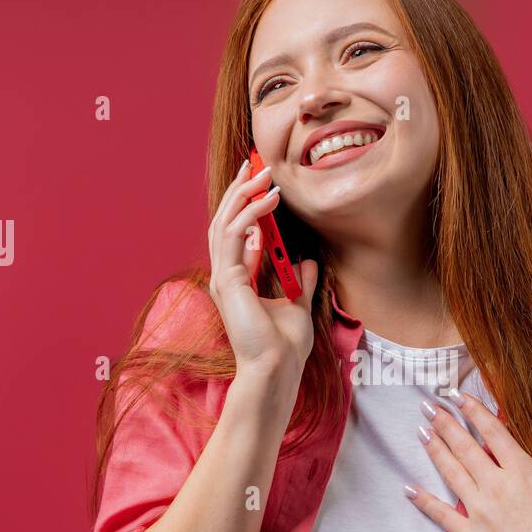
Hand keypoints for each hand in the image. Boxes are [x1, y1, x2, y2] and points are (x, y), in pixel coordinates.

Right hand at [207, 157, 319, 387]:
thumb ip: (299, 281)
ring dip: (244, 194)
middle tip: (254, 162)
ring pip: (225, 222)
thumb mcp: (298, 304)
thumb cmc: (284, 347)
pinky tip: (268, 199)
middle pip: (225, 220)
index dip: (246, 204)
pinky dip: (250, 213)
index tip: (260, 182)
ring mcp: (223, 277)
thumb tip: (308, 261)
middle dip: (239, 189)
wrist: (276, 369)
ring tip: (264, 173)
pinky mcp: (228, 280)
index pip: (236, 232)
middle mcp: (226, 276)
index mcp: (237, 280)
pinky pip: (234, 235)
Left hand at [406, 391, 531, 531]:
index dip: (472, 410)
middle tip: (427, 406)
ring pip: (451, 473)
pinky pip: (441, 514)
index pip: (492, 431)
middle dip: (444, 423)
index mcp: (522, 471)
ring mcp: (479, 510)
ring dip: (434, 450)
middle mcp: (495, 485)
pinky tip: (409, 488)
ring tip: (420, 431)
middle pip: (465, 447)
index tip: (456, 394)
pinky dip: (424, 501)